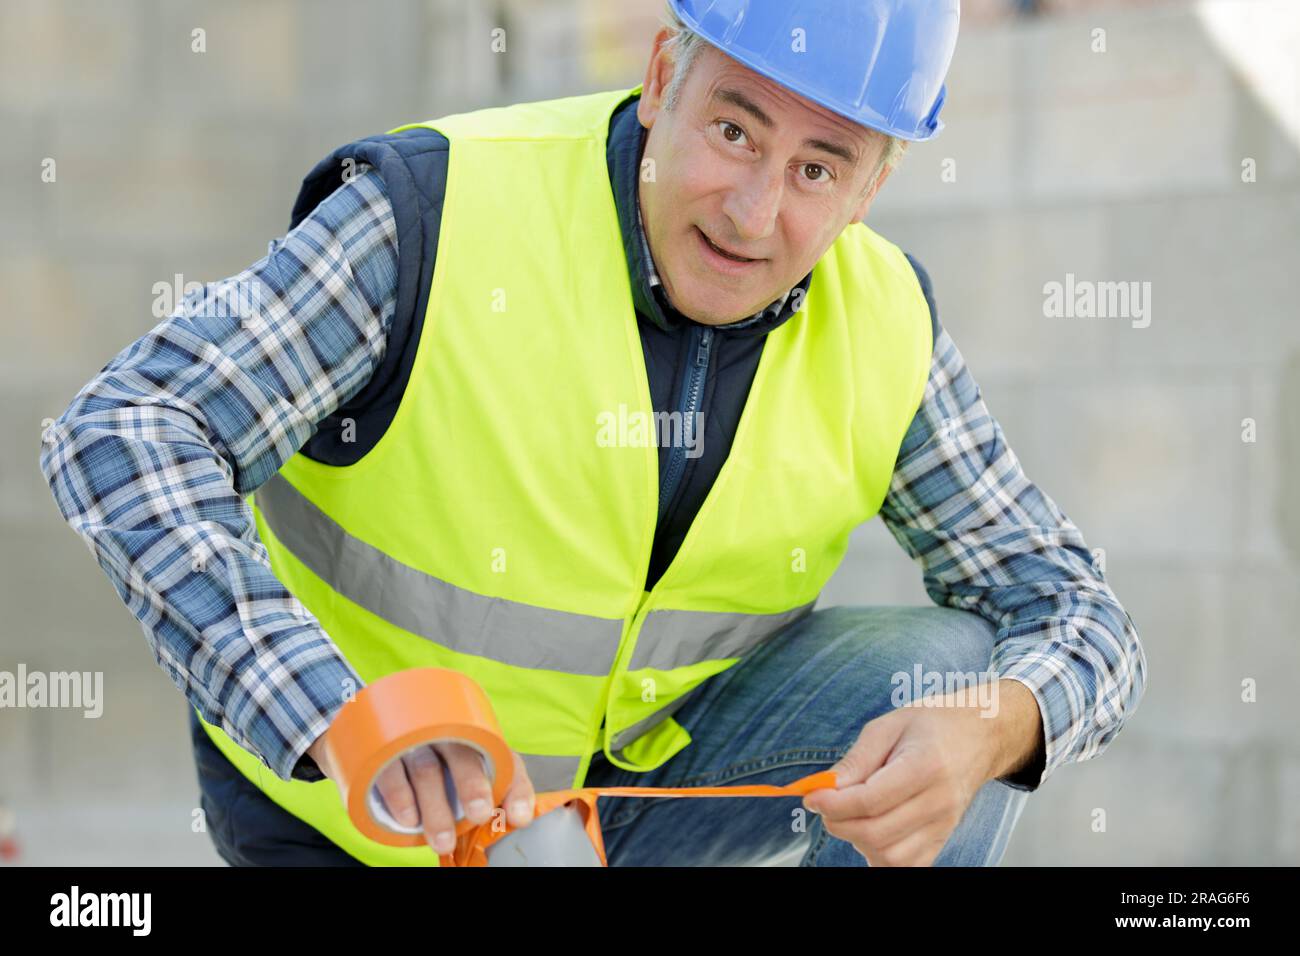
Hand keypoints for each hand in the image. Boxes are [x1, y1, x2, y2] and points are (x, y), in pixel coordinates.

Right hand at [308, 735, 536, 854]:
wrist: (372, 731)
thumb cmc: (432, 764)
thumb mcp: (460, 780)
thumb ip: (481, 800)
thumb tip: (509, 824)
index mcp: (477, 744)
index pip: (504, 760)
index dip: (515, 788)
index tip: (520, 818)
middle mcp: (446, 735)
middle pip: (463, 756)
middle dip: (473, 786)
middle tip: (479, 814)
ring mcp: (412, 741)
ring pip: (427, 770)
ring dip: (436, 808)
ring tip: (443, 841)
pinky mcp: (380, 751)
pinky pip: (390, 770)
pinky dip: (400, 796)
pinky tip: (408, 820)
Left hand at [801, 683, 1015, 865]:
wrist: (979, 736)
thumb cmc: (931, 725)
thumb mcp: (888, 725)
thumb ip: (857, 759)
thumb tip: (825, 787)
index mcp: (925, 765)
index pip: (871, 800)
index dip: (833, 803)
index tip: (811, 796)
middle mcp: (939, 801)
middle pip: (877, 832)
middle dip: (839, 823)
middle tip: (824, 805)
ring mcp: (945, 824)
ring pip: (891, 856)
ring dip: (858, 841)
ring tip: (849, 815)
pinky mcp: (943, 838)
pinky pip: (908, 865)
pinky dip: (880, 856)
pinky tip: (868, 832)